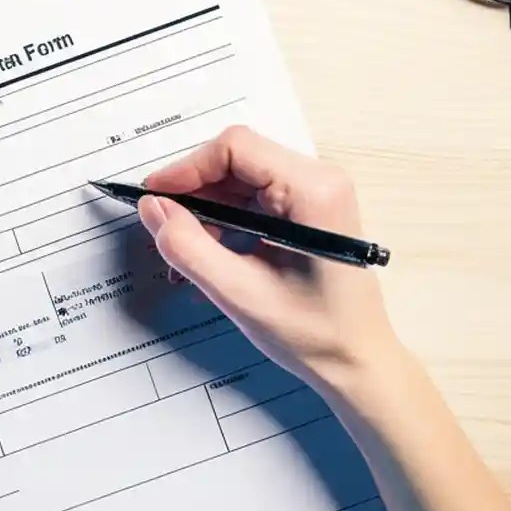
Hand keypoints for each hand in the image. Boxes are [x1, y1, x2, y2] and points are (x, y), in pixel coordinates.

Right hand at [137, 126, 396, 389]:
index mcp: (313, 191)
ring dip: (206, 209)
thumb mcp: (240, 294)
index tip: (155, 198)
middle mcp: (320, 181)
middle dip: (194, 192)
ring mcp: (315, 194)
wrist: (358, 362)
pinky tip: (210, 255)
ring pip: (240, 179)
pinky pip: (253, 199)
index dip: (187, 168)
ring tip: (186, 253)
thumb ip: (189, 247)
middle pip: (236, 160)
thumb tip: (153, 208)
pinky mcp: (307, 212)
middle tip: (165, 230)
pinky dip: (224, 220)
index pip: (236, 148)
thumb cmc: (315, 334)